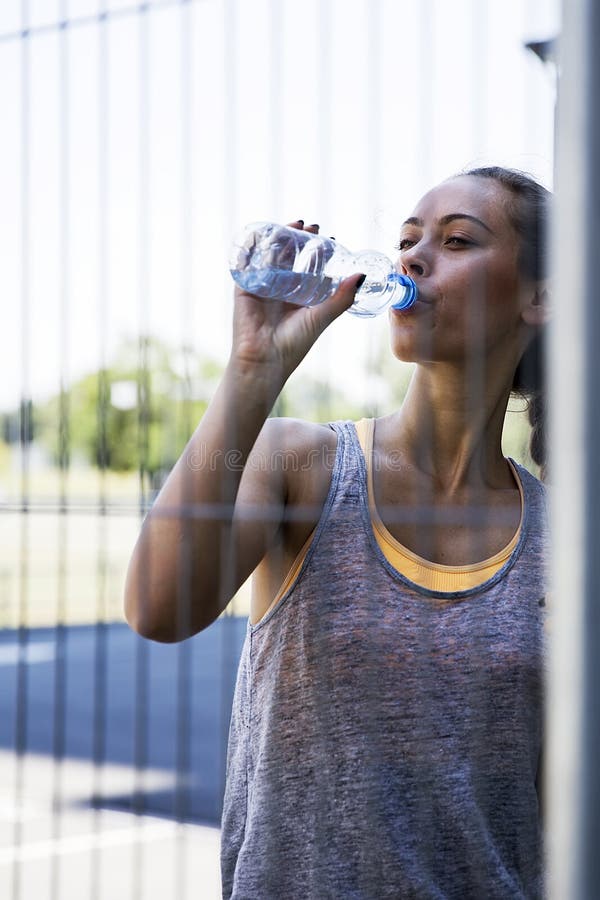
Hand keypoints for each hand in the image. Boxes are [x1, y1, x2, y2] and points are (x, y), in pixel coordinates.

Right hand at [230, 220, 363, 378]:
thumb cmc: (293, 345)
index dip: (319, 252)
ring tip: (296, 224)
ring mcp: (262, 288)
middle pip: (290, 258)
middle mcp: (280, 291)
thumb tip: (361, 276)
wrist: (263, 361)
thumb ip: (341, 297)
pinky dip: (256, 246)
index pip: (309, 268)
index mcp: (298, 298)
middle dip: (301, 240)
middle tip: (313, 226)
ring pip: (271, 256)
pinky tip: (266, 231)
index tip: (330, 238)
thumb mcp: (321, 317)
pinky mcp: (244, 288)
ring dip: (282, 238)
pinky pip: (249, 263)